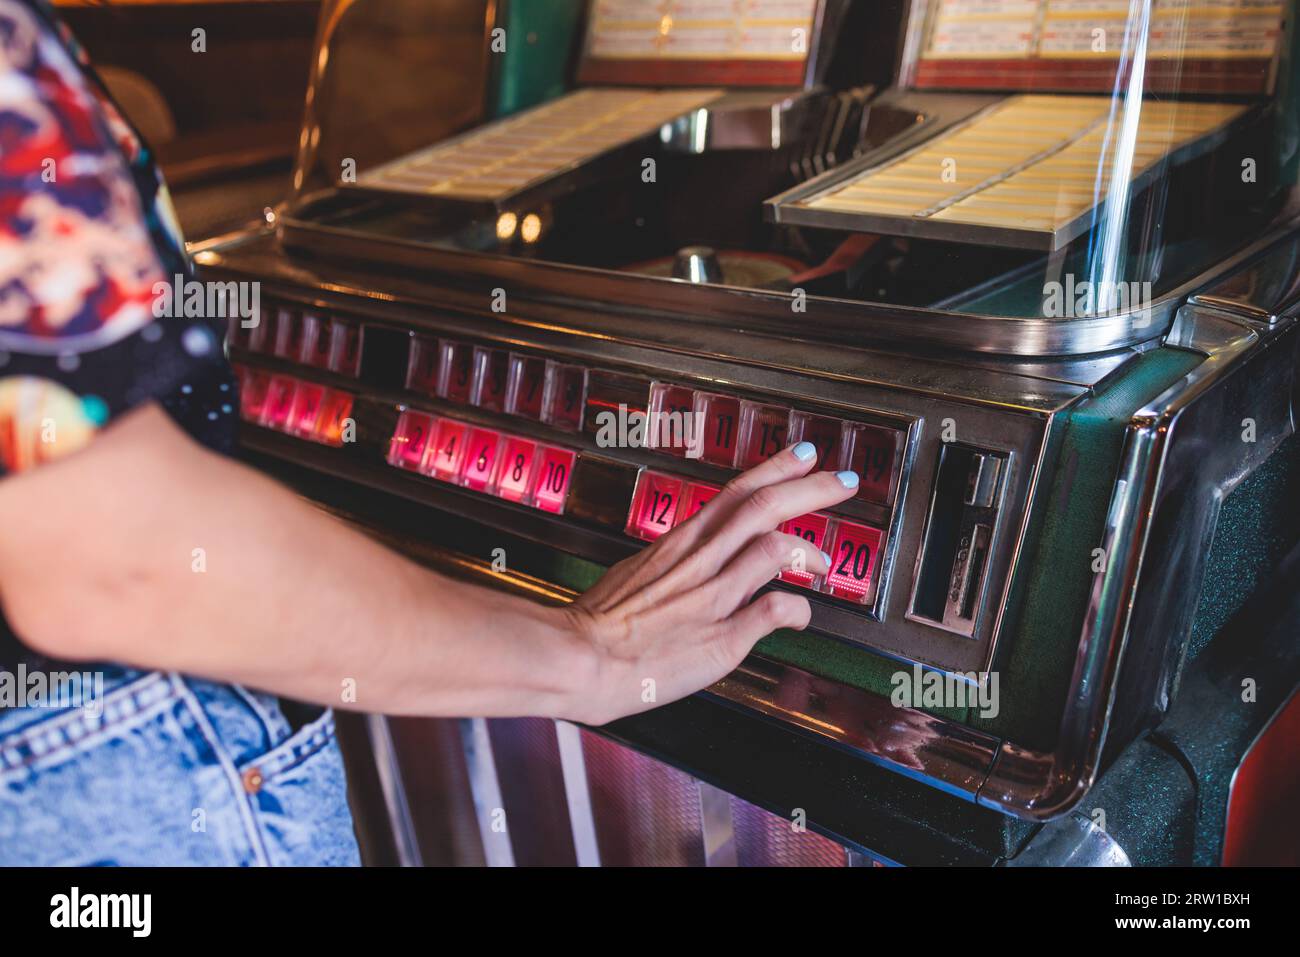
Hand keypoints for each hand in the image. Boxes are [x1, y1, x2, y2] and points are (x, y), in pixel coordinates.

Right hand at [559, 442, 859, 724]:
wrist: (577, 658)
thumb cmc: (600, 625)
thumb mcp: (637, 576)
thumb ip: (676, 569)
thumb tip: (699, 570)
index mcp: (680, 543)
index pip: (736, 491)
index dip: (775, 469)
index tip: (803, 455)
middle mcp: (700, 561)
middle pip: (763, 507)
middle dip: (812, 488)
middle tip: (845, 480)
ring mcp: (713, 596)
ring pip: (773, 547)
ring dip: (810, 548)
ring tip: (826, 560)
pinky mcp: (721, 637)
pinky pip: (773, 611)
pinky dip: (798, 608)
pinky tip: (801, 614)